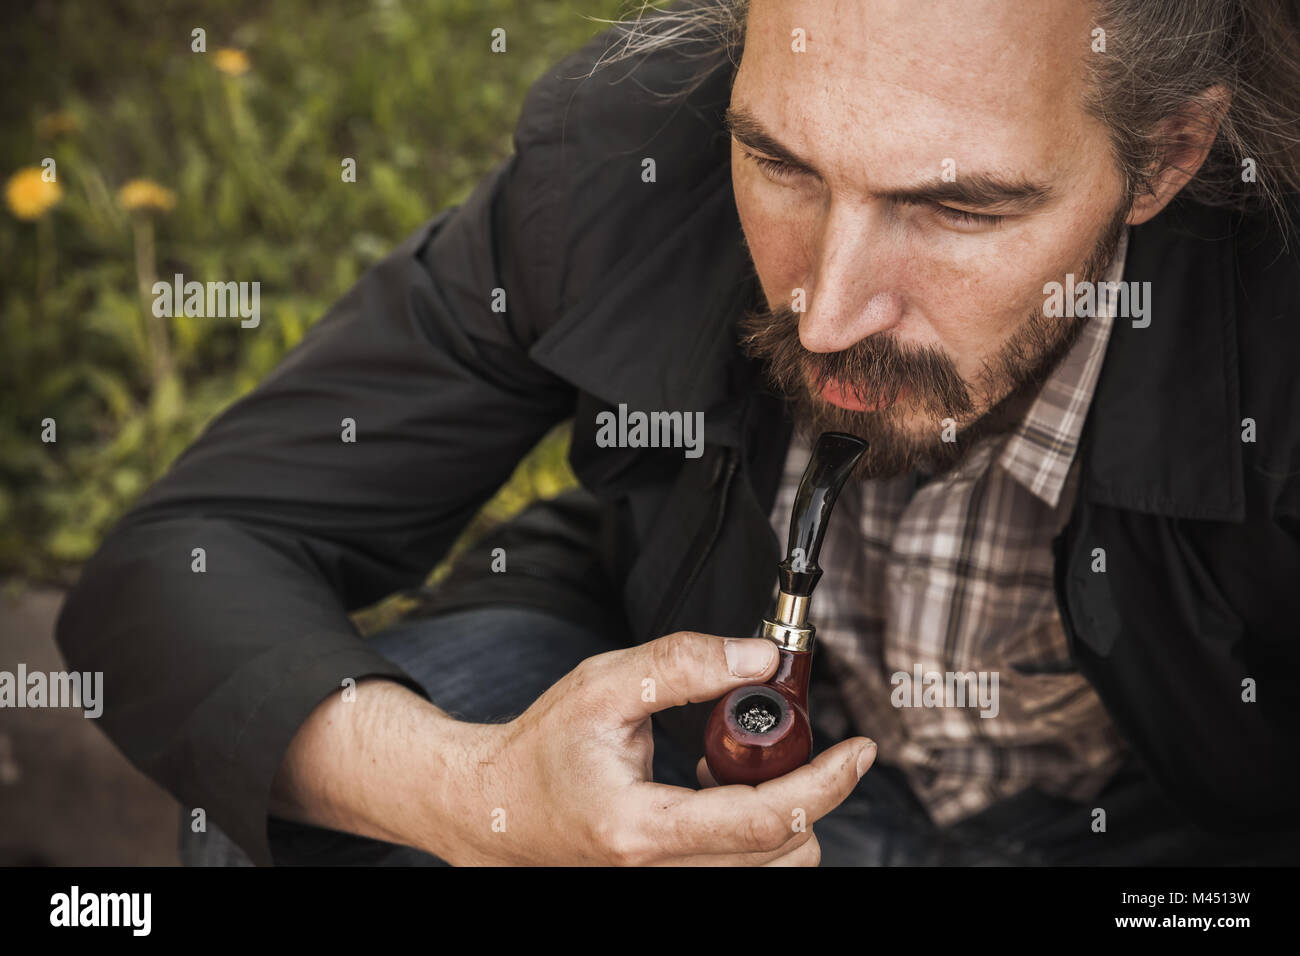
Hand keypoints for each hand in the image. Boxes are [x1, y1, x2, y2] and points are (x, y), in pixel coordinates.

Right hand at [431, 630, 876, 864]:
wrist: (493, 808)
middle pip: (783, 852)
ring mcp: (664, 886)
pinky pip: (743, 867)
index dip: (825, 784)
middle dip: (804, 793)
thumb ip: (682, 665)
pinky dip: (754, 827)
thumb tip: (758, 658)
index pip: (763, 821)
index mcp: (642, 829)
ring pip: (772, 867)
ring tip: (726, 763)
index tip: (858, 750)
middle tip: (771, 741)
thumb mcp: (603, 685)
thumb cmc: (539, 749)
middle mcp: (659, 873)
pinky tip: (712, 784)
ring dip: (778, 812)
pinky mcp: (669, 882)